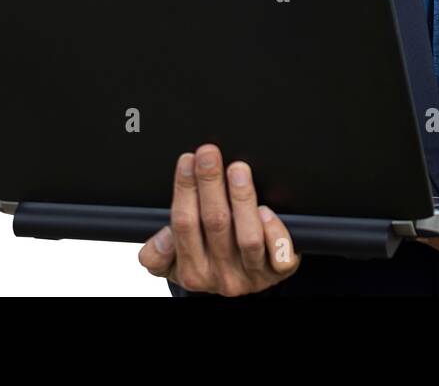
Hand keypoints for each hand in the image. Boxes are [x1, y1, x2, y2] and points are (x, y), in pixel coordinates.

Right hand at [137, 143, 300, 294]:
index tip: (188, 160)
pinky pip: (280, 256)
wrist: (244, 286)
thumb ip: (158, 253)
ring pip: (248, 238)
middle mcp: (221, 275)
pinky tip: (266, 210)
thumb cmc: (209, 262)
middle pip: (214, 223)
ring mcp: (252, 274)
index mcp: (192, 271)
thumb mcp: (174, 264)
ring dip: (241, 199)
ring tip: (238, 170)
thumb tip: (161, 237)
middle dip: (210, 183)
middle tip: (209, 153)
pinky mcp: (279, 272)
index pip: (183, 224)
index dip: (185, 189)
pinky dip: (274, 232)